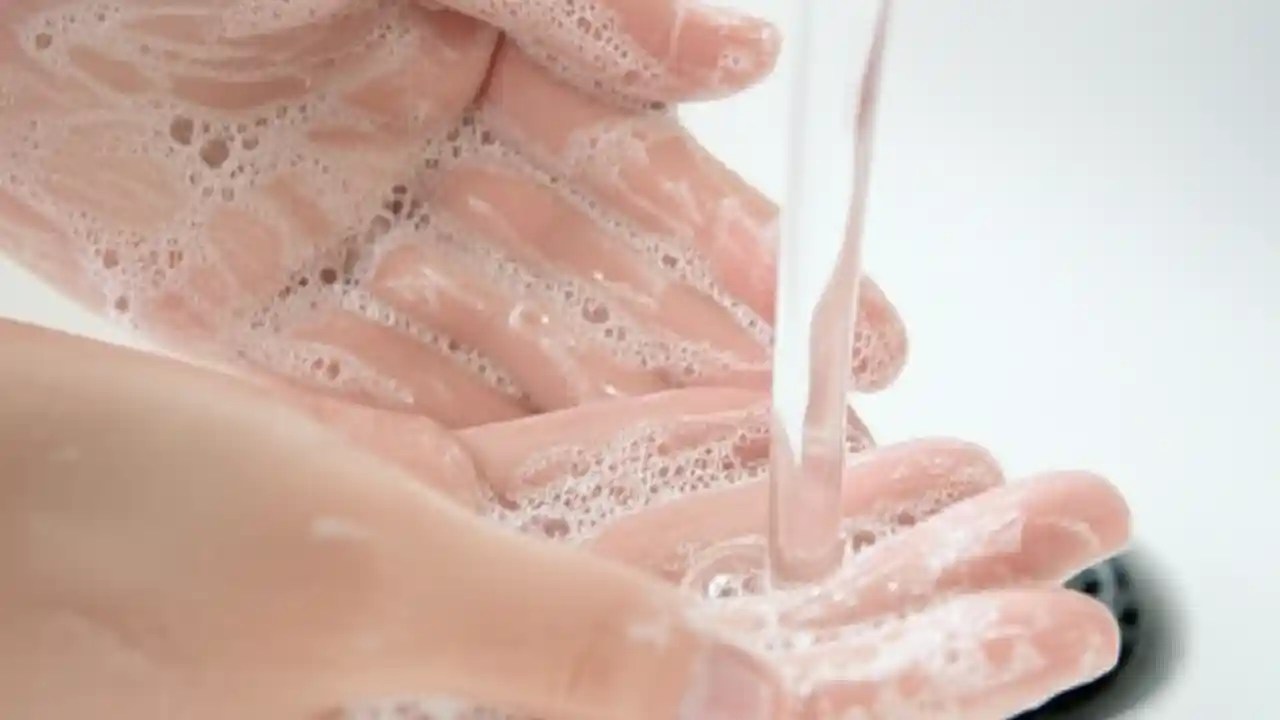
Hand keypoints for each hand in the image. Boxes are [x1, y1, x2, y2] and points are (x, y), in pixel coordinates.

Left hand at [0, 0, 907, 428]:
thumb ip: (581, 6)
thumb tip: (737, 55)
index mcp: (482, 51)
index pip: (637, 168)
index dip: (741, 249)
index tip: (841, 320)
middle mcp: (427, 153)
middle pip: (589, 275)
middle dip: (705, 352)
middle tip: (816, 429)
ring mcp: (347, 239)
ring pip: (503, 342)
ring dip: (610, 407)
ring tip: (722, 473)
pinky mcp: (254, 310)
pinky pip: (379, 385)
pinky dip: (467, 434)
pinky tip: (561, 483)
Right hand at [0, 320, 1129, 718]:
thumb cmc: (76, 557)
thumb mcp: (340, 591)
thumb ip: (554, 646)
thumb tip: (743, 705)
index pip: (762, 718)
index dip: (923, 669)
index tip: (1050, 624)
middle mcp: (496, 674)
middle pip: (765, 636)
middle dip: (920, 578)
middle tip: (1064, 519)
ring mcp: (461, 586)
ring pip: (697, 551)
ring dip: (832, 510)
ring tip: (970, 467)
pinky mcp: (421, 509)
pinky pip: (591, 478)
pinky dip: (692, 445)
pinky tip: (792, 423)